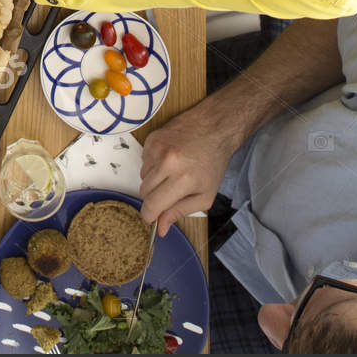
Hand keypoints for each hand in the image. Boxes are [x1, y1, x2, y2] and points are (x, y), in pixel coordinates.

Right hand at [139, 106, 239, 236]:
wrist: (214, 128)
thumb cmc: (213, 163)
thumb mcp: (205, 195)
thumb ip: (180, 212)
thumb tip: (161, 228)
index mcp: (182, 180)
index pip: (153, 204)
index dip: (149, 215)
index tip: (150, 219)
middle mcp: (166, 163)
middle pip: (144, 191)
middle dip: (154, 197)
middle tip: (169, 192)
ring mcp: (157, 148)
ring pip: (142, 176)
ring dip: (154, 180)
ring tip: (172, 173)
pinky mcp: (152, 138)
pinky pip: (143, 161)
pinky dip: (153, 165)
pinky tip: (168, 160)